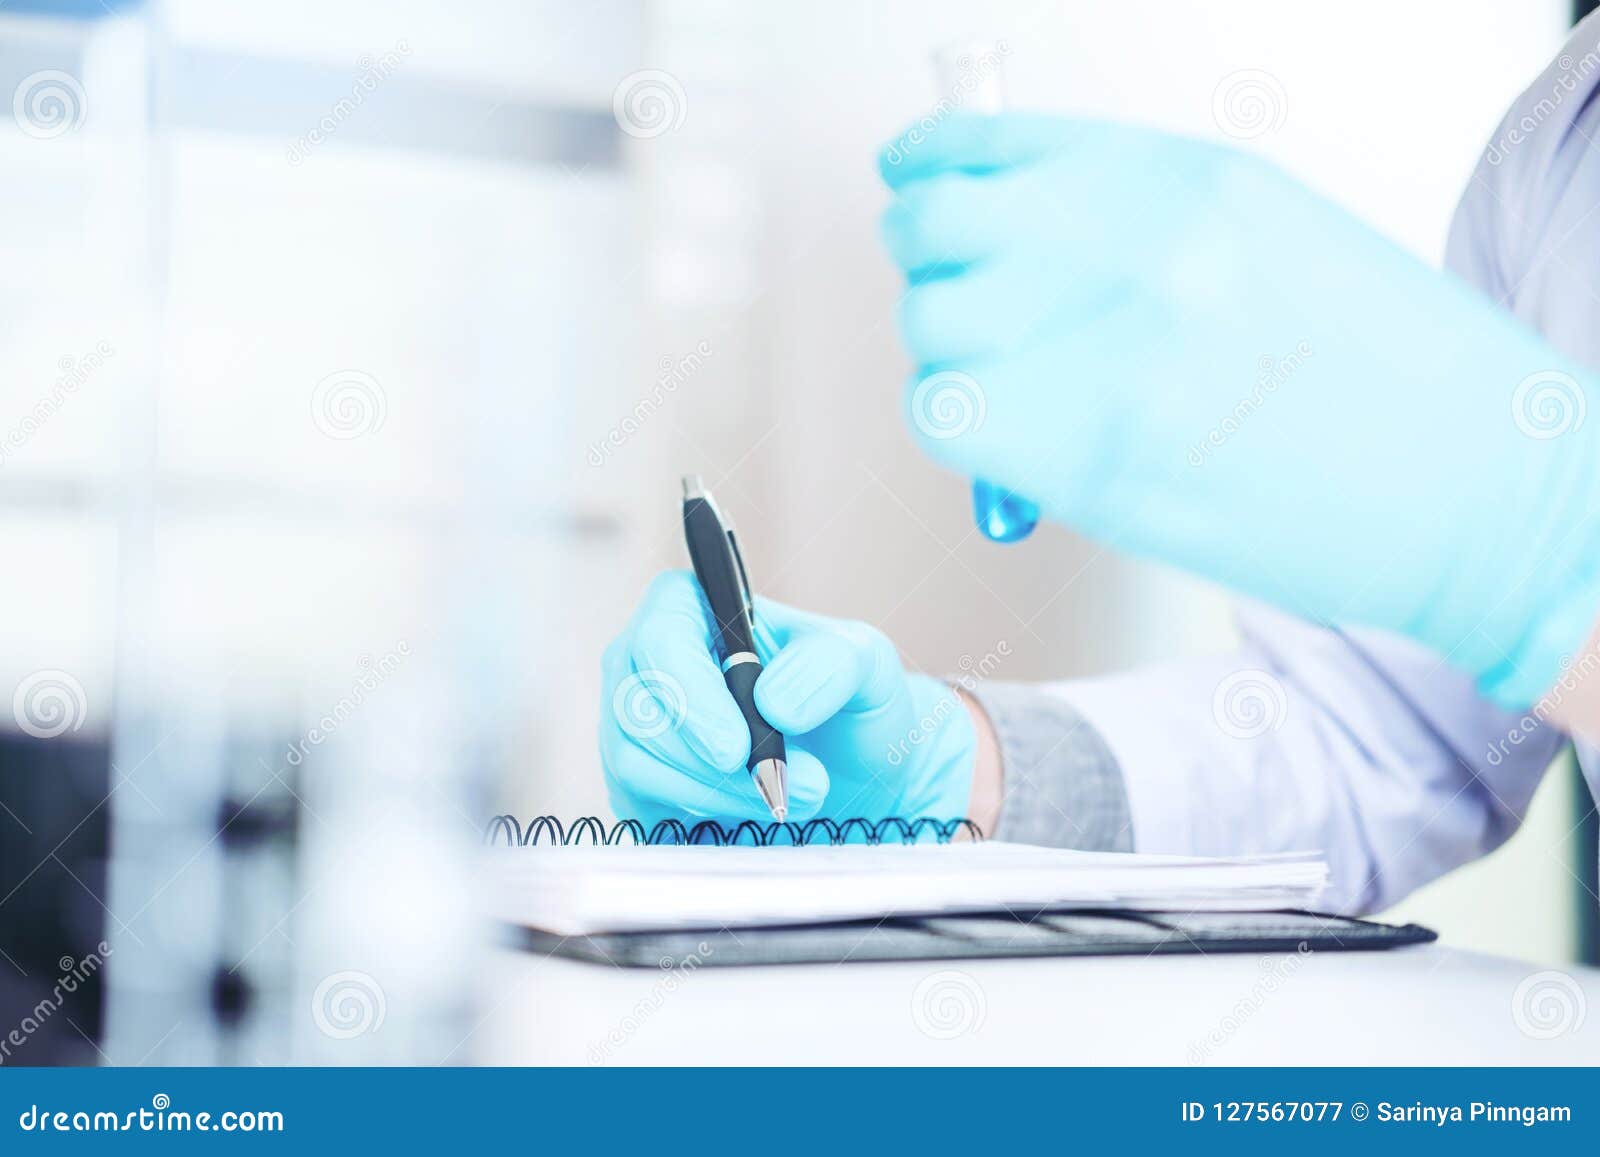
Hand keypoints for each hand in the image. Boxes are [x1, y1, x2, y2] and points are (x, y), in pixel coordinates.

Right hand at [600, 572, 977, 828]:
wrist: (849, 773)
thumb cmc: (848, 702)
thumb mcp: (866, 663)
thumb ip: (830, 664)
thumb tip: (770, 702)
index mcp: (693, 606)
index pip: (661, 638)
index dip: (689, 695)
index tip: (734, 749)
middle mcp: (649, 657)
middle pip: (637, 708)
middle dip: (712, 762)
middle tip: (799, 786)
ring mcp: (635, 719)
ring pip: (634, 762)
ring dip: (716, 793)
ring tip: (792, 797)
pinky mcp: (638, 779)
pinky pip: (640, 803)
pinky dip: (701, 816)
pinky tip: (752, 812)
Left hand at [878, 112, 1599, 709]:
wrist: (1479, 494)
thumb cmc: (1390, 379)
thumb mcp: (1269, 237)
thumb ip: (1137, 225)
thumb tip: (1019, 235)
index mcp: (1179, 175)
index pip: (989, 142)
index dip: (929, 165)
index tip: (909, 178)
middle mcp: (1128, 241)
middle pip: (932, 223)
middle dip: (922, 255)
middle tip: (942, 287)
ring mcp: (1100, 343)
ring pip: (930, 322)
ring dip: (945, 349)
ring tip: (1006, 381)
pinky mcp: (1084, 451)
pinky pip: (940, 414)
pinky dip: (954, 424)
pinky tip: (1005, 438)